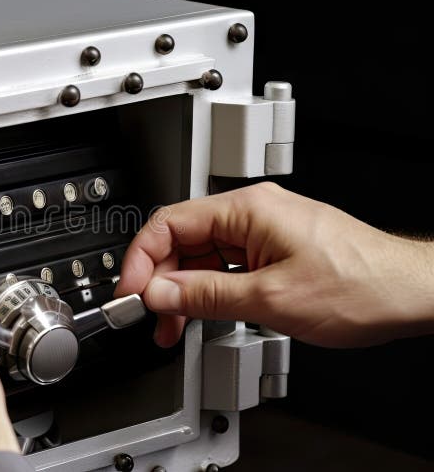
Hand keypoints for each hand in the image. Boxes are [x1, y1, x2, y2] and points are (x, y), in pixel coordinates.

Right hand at [115, 182, 433, 347]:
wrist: (412, 293)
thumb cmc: (362, 284)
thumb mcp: (269, 298)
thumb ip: (204, 295)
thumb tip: (159, 292)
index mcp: (247, 209)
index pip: (170, 223)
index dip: (142, 260)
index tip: (131, 292)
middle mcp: (252, 213)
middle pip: (183, 241)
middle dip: (161, 280)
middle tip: (151, 316)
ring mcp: (263, 231)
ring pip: (202, 257)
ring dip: (183, 291)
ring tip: (173, 327)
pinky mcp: (272, 250)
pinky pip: (225, 266)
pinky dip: (208, 291)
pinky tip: (200, 315)